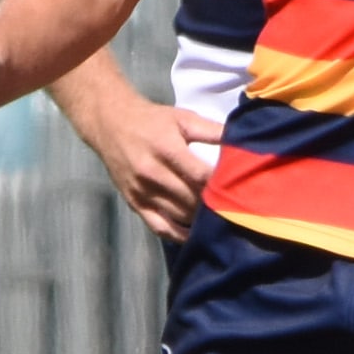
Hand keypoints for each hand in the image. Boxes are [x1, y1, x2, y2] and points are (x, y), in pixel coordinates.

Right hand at [92, 100, 226, 239]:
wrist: (110, 124)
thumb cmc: (152, 121)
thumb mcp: (183, 118)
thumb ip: (212, 130)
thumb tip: (242, 141)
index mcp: (166, 149)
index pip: (201, 175)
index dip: (221, 183)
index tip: (238, 186)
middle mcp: (152, 173)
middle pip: (192, 198)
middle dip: (214, 202)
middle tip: (232, 205)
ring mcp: (142, 192)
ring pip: (179, 215)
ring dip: (200, 218)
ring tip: (219, 217)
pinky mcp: (135, 204)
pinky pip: (160, 227)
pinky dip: (179, 235)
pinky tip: (194, 234)